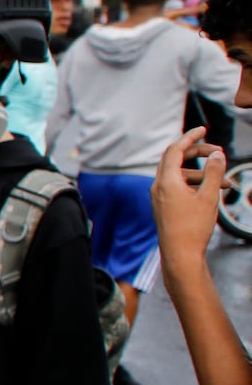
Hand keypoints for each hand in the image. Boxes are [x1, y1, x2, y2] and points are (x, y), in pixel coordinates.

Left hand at [153, 126, 224, 274]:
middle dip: (197, 153)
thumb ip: (214, 173)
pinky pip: (179, 188)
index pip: (174, 150)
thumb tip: (216, 154)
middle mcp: (158, 187)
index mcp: (166, 181)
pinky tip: (215, 192)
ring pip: (180, 175)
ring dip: (202, 173)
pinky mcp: (164, 206)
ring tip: (226, 180)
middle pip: (175, 159)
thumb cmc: (193, 228)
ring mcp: (159, 197)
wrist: (179, 255)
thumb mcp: (209, 197)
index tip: (203, 129)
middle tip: (217, 152)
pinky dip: (196, 185)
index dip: (189, 137)